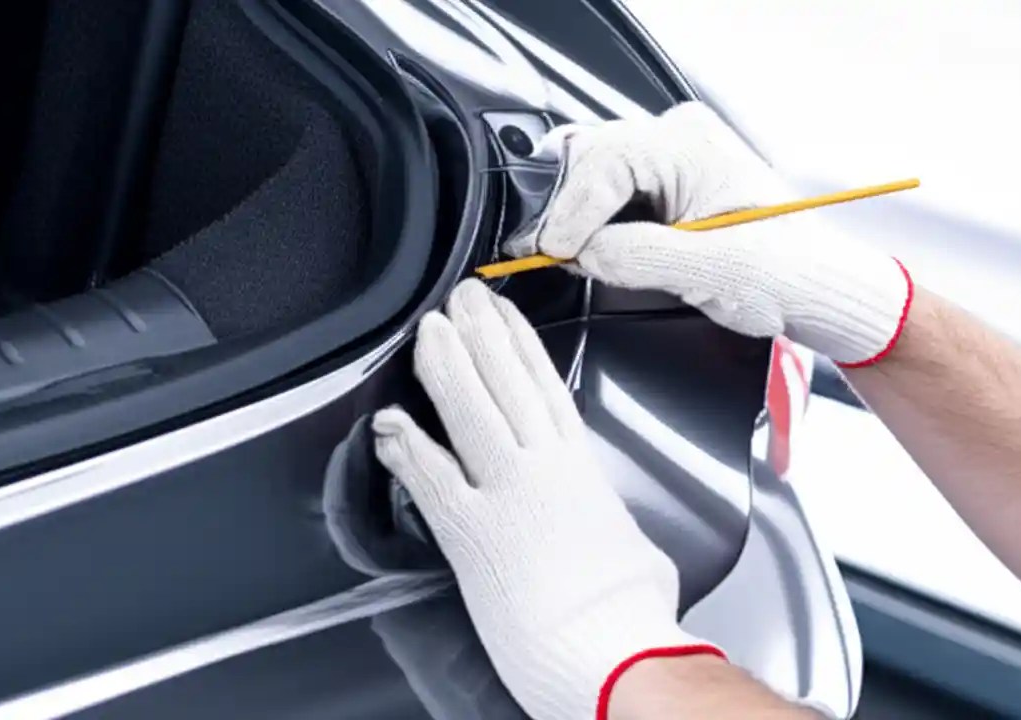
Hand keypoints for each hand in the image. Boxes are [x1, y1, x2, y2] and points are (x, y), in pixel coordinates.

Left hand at [373, 279, 721, 719]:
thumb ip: (607, 519)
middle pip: (506, 383)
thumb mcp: (634, 545)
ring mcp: (504, 494)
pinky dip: (407, 447)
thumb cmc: (629, 611)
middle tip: (458, 298)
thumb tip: (607, 524)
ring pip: (470, 413)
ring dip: (444, 368)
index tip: (502, 313)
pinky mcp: (470, 534)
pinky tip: (387, 421)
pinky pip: (430, 479)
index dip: (518, 343)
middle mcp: (542, 468)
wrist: (609, 651)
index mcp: (580, 468)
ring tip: (428, 331)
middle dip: (479, 334)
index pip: (546, 387)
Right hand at [508, 102, 911, 367]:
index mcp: (692, 145)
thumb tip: (580, 252)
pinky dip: (590, 216)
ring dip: (575, 212)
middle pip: (590, 155)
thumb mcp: (705, 272)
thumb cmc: (781, 273)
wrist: (812, 287)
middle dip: (565, 208)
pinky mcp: (665, 179)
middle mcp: (678, 137)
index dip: (570, 209)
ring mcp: (670, 155)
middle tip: (547, 253)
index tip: (551, 251)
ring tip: (567, 252)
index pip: (603, 160)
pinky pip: (609, 187)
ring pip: (593, 169)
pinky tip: (588, 246)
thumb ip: (635, 256)